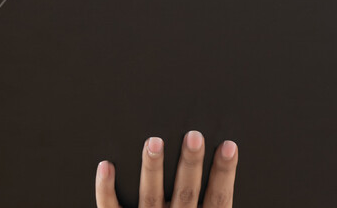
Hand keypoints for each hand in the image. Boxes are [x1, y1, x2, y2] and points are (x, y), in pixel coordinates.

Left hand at [95, 131, 237, 207]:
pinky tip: (106, 166)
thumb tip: (226, 197)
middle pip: (187, 192)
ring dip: (153, 169)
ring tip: (154, 142)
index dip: (225, 174)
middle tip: (193, 137)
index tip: (229, 147)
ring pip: (150, 195)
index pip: (219, 199)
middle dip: (190, 164)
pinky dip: (106, 189)